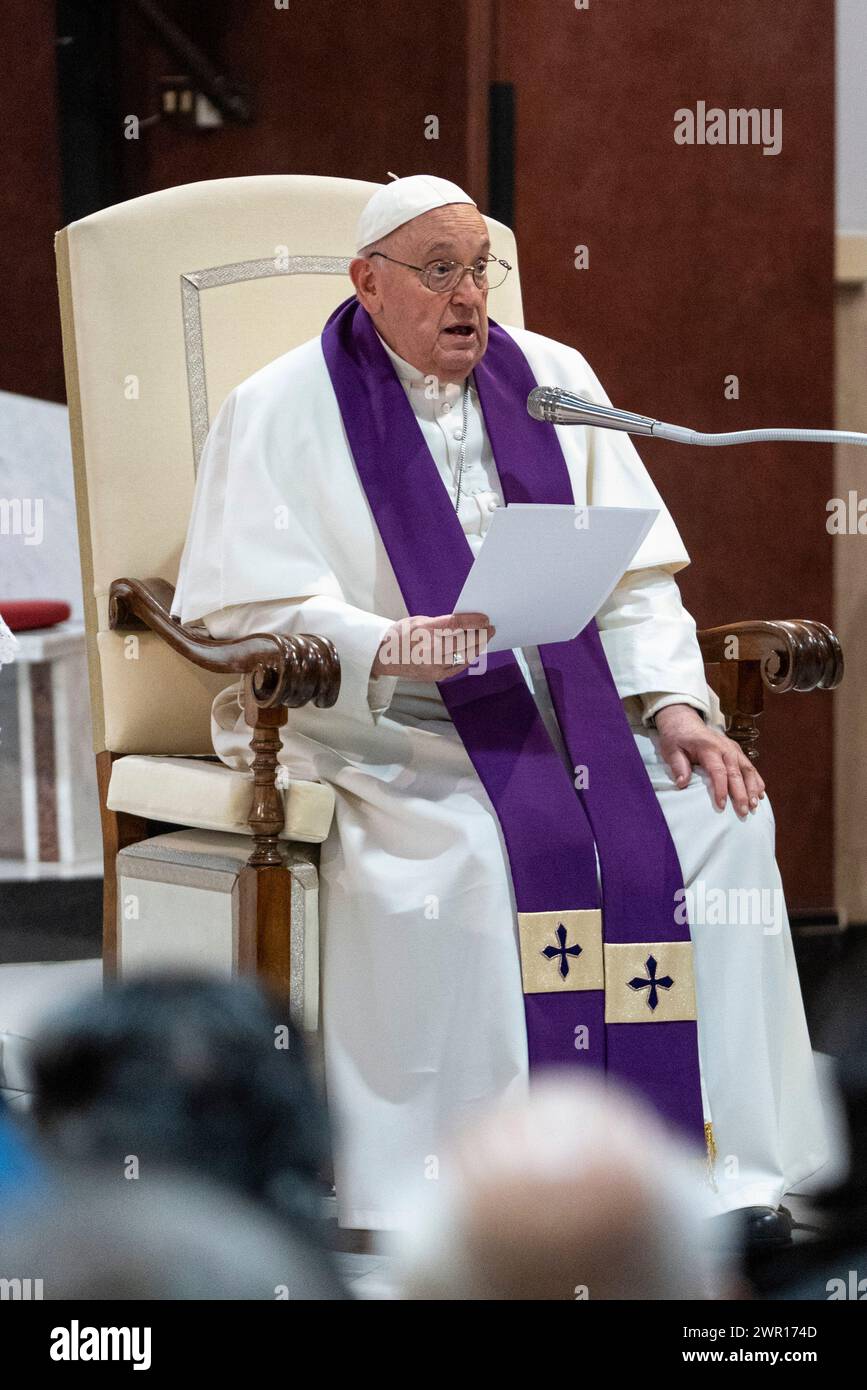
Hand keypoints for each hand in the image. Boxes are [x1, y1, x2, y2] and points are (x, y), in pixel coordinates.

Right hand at [371, 612, 494, 682]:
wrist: (382, 657)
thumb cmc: (400, 635)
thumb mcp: (417, 620)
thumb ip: (440, 622)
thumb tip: (465, 623)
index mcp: (424, 630)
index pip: (455, 624)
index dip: (474, 621)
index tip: (486, 619)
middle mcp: (429, 648)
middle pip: (463, 641)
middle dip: (480, 634)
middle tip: (490, 629)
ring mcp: (432, 664)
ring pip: (464, 655)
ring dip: (477, 647)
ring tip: (484, 639)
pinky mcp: (434, 676)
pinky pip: (458, 667)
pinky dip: (468, 658)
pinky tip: (474, 652)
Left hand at [653, 703, 765, 815]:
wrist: (683, 719)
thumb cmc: (677, 737)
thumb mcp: (671, 749)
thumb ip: (678, 766)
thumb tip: (682, 784)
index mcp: (708, 748)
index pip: (718, 771)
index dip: (721, 789)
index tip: (722, 806)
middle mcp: (724, 747)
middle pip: (737, 772)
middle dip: (742, 794)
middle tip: (744, 812)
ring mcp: (733, 748)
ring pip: (748, 769)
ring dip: (753, 788)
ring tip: (755, 805)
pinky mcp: (736, 750)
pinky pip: (749, 766)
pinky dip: (756, 780)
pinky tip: (760, 794)